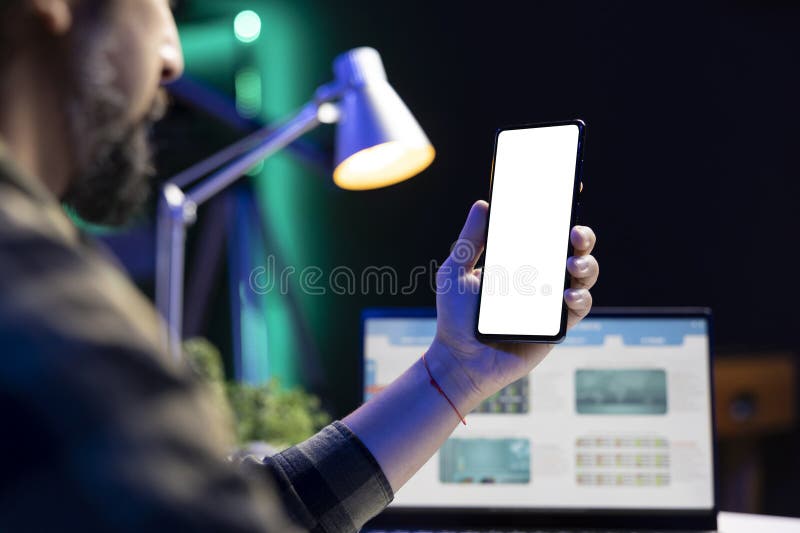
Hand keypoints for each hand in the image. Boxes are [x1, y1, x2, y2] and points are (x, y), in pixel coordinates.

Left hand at [428, 200, 598, 411]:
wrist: (459, 359)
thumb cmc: (456, 316)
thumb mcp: (457, 271)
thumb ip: (471, 240)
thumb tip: (483, 203)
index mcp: (519, 261)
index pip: (545, 232)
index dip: (561, 214)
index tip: (568, 194)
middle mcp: (540, 278)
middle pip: (573, 250)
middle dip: (583, 236)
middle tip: (575, 233)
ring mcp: (550, 301)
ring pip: (583, 276)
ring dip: (586, 264)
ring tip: (574, 263)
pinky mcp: (556, 326)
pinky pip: (579, 308)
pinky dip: (580, 297)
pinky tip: (568, 294)